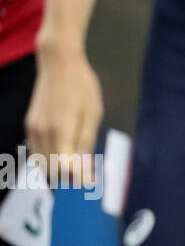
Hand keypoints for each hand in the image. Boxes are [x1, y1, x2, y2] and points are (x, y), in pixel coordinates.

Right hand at [25, 45, 102, 183]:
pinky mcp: (29, 125)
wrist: (58, 64)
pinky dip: (49, 157)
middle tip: (88, 171)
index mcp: (61, 130)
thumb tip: (84, 168)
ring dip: (58, 168)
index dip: (77, 179)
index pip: (63, 169)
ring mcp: (32, 129)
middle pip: (50, 171)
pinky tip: (66, 151)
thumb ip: (86, 143)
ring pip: (41, 163)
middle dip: (68, 176)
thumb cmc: (82, 87)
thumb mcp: (93, 114)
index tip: (91, 181)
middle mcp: (42, 132)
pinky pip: (36, 151)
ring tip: (79, 161)